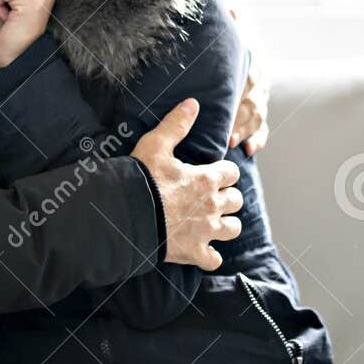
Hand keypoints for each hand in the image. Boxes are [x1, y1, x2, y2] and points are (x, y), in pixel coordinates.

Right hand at [129, 98, 242, 269]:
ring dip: (225, 225)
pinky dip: (210, 256)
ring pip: (232, 229)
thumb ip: (176, 124)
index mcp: (207, 180)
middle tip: (210, 196)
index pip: (232, 173)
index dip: (224, 172)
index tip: (212, 173)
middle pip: (236, 201)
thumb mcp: (155, 146)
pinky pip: (213, 259)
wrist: (128, 216)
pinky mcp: (195, 253)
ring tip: (212, 222)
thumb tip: (193, 103)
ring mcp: (206, 232)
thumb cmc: (142, 180)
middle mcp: (212, 206)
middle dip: (226, 197)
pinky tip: (201, 250)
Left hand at [226, 7, 269, 155]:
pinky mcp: (260, 112)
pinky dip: (258, 139)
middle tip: (227, 134)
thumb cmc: (230, 45)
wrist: (245, 50)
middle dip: (241, 119)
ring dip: (247, 131)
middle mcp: (260, 83)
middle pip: (253, 103)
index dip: (244, 92)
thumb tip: (231, 9)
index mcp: (253, 65)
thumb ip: (233, 25)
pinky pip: (263, 128)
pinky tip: (250, 150)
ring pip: (258, 117)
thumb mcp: (232, 35)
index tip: (234, 103)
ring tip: (232, 143)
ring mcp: (261, 99)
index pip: (251, 79)